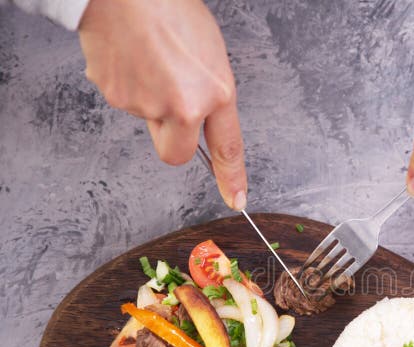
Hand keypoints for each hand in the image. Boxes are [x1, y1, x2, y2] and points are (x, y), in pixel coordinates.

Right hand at [78, 0, 247, 209]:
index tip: (235, 198)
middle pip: (176, 155)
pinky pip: (124, 101)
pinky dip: (127, 84)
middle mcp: (183, 105)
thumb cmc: (168, 7)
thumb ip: (209, 90)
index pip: (228, 148)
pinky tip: (131, 58)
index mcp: (216, 92)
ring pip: (148, 123)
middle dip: (174, 139)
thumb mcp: (210, 52)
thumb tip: (202, 111)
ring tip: (150, 61)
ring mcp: (146, 104)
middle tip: (171, 107)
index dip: (232, 178)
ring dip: (149, 101)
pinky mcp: (115, 96)